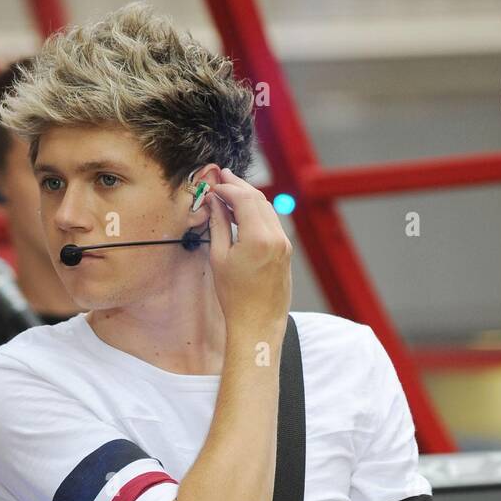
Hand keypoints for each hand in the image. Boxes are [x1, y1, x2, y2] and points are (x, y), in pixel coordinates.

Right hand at [202, 168, 291, 333]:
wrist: (258, 324)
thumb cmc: (235, 297)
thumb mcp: (219, 258)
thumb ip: (218, 224)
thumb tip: (215, 202)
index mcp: (258, 238)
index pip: (244, 198)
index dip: (227, 188)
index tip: (213, 185)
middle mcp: (276, 237)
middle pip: (258, 199)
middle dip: (239, 186)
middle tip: (223, 177)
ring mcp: (284, 244)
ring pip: (268, 209)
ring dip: (250, 198)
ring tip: (232, 192)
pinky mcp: (286, 252)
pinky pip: (273, 223)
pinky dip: (258, 213)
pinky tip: (245, 213)